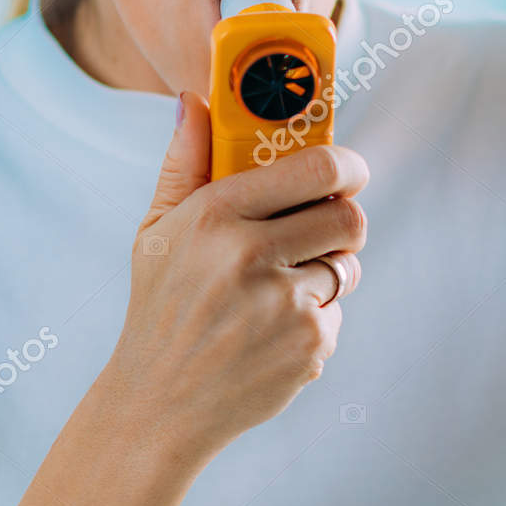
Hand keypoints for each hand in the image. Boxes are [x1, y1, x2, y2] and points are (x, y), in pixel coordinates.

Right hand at [98, 90, 368, 460]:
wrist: (159, 405)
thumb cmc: (159, 307)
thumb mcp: (156, 232)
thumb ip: (184, 164)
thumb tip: (195, 100)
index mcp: (216, 215)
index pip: (315, 168)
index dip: (347, 165)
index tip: (348, 171)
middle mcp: (251, 256)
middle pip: (349, 216)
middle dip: (344, 221)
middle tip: (324, 228)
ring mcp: (283, 305)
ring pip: (346, 267)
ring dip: (328, 273)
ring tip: (281, 289)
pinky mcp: (308, 346)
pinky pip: (336, 314)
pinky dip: (313, 321)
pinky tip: (270, 334)